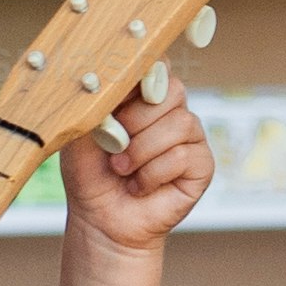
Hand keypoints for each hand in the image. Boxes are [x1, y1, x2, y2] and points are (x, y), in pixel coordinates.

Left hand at [58, 80, 211, 254]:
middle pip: (173, 90)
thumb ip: (100, 100)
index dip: (143, 75)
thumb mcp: (83, 130)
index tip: (121, 94)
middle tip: (114, 145)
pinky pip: (183, 156)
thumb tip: (116, 77)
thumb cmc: (90, 174)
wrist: (99, 219)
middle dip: (136, 120)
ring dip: (141, 151)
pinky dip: (153, 174)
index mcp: (144, 97)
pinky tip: (139, 186)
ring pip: (180, 124)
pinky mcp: (202, 165)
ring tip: (122, 170)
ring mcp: (191, 138)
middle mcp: (171, 112)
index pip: (157, 66)